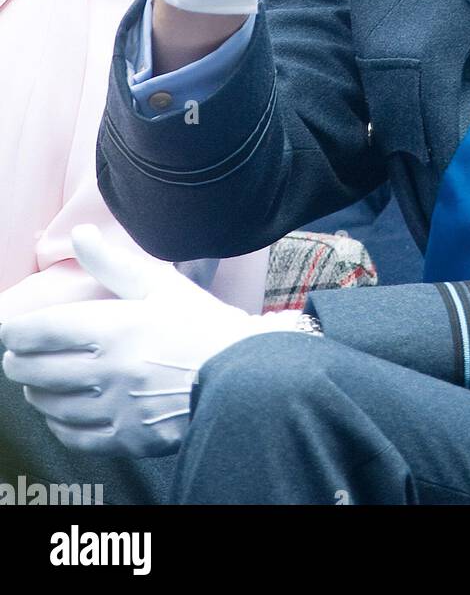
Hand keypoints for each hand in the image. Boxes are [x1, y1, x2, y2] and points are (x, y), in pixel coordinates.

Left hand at [0, 226, 297, 456]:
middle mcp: (108, 370)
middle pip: (36, 371)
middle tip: (15, 358)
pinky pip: (75, 436)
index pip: (41, 332)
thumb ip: (112, 263)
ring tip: (35, 384)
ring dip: (36, 393)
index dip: (17, 333)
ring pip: (51, 405)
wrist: (244, 375)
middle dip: (17, 363)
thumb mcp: (160, 285)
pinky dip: (59, 424)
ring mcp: (115, 408)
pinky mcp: (126, 438)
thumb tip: (79, 234)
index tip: (13, 333)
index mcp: (114, 328)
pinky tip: (61, 413)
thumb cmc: (202, 325)